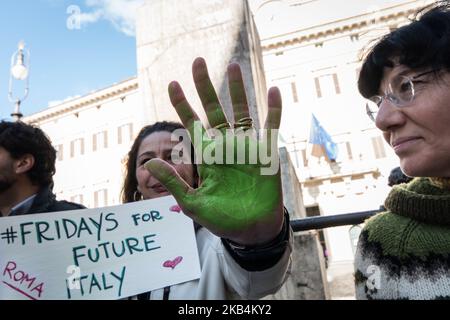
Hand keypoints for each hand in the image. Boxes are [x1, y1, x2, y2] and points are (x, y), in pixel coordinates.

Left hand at [146, 58, 283, 245]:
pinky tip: (273, 90)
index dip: (182, 104)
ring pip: (241, 112)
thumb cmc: (221, 219)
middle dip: (205, 87)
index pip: (192, 124)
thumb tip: (148, 164)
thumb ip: (174, 183)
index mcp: (207, 156)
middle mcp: (225, 146)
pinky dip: (274, 109)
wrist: (250, 231)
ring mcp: (246, 147)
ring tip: (232, 65)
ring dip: (237, 90)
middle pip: (213, 110)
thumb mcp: (192, 203)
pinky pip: (271, 127)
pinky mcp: (266, 153)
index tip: (172, 83)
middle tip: (197, 62)